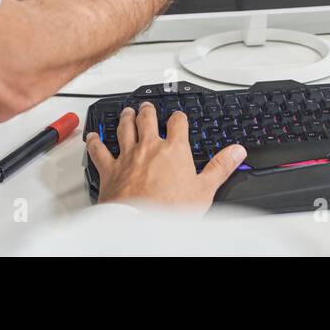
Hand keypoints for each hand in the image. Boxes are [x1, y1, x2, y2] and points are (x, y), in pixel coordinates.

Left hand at [85, 102, 246, 212]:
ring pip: (124, 129)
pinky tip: (92, 136)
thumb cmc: (171, 209)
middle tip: (147, 106)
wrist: (141, 223)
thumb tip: (237, 152)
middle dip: (148, 111)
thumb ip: (220, 167)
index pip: (177, 123)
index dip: (178, 118)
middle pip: (147, 120)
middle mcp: (149, 147)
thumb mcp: (204, 189)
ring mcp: (127, 156)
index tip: (178, 117)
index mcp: (174, 150)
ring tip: (126, 111)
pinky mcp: (110, 169)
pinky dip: (95, 142)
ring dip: (125, 118)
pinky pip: (99, 150)